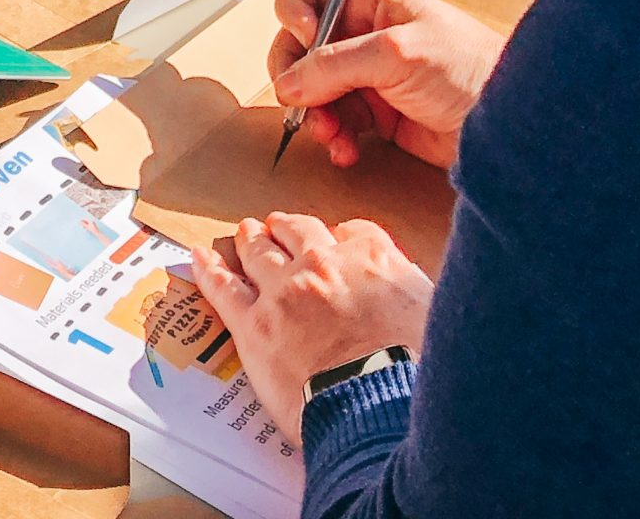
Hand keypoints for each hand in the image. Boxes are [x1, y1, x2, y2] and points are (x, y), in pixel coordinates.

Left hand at [190, 214, 433, 436]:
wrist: (383, 412)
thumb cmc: (420, 376)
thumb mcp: (438, 320)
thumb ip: (414, 294)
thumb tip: (411, 295)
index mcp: (374, 260)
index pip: (355, 233)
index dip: (342, 239)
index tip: (336, 244)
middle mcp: (326, 265)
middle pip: (300, 232)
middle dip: (289, 229)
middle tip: (279, 228)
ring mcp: (285, 291)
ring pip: (259, 251)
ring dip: (253, 239)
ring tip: (247, 233)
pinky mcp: (255, 323)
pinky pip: (222, 286)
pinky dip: (208, 268)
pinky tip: (200, 257)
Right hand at [270, 0, 502, 169]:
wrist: (511, 128)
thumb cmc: (470, 70)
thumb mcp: (396, 55)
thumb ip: (334, 65)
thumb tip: (286, 85)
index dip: (294, 7)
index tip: (304, 36)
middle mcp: (362, 31)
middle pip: (298, 41)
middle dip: (296, 74)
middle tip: (301, 100)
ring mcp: (366, 72)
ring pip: (310, 86)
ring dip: (313, 113)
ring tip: (331, 134)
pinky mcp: (374, 111)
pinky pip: (333, 119)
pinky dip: (333, 136)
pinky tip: (347, 149)